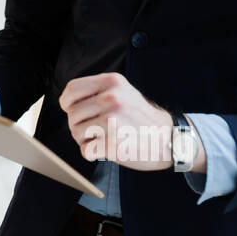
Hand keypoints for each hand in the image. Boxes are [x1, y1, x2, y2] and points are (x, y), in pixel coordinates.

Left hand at [59, 73, 178, 171]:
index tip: (73, 111)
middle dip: (79, 125)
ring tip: (102, 138)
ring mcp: (112, 121)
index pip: (72, 89)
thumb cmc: (142, 118)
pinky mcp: (113, 143)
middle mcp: (112, 98)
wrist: (169, 139)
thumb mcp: (124, 92)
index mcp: (112, 82)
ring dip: (85, 140)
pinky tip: (104, 149)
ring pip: (76, 132)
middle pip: (72, 114)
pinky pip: (85, 150)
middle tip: (96, 130)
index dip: (67, 103)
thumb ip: (97, 91)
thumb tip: (67, 100)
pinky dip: (91, 153)